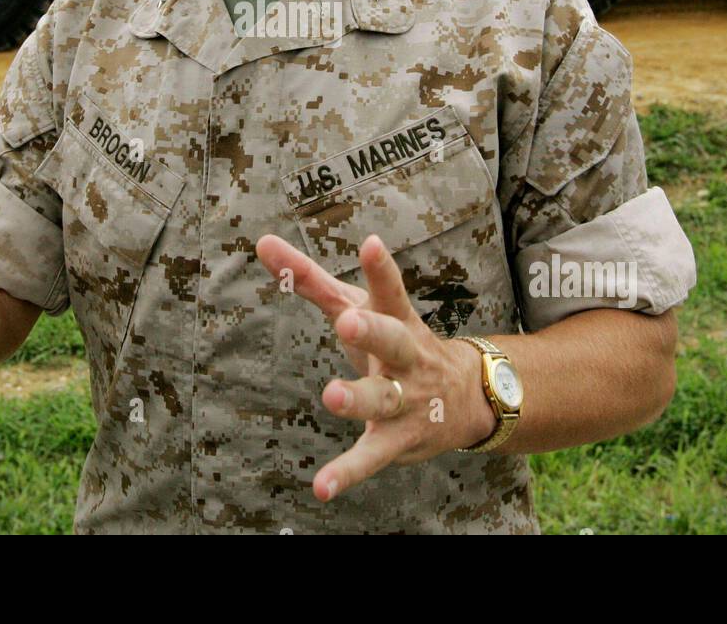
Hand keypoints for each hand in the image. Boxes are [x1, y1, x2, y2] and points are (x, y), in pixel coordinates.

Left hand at [255, 232, 496, 501]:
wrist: (465, 396)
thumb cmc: (394, 338)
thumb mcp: (355, 304)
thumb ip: (308, 277)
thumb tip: (261, 240)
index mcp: (396, 317)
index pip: (388, 289)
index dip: (381, 269)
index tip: (371, 244)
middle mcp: (406, 355)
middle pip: (392, 340)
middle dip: (372, 331)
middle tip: (347, 323)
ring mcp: (405, 399)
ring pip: (383, 399)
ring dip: (358, 398)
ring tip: (332, 396)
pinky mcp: (397, 439)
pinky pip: (372, 456)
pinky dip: (348, 472)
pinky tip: (322, 487)